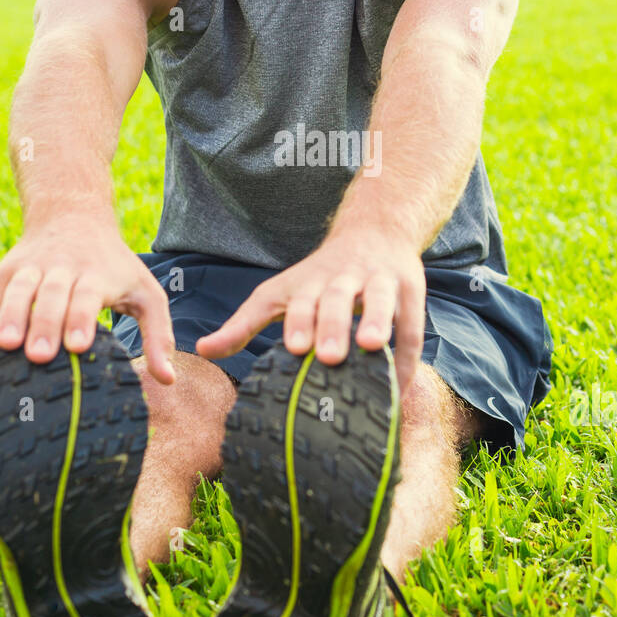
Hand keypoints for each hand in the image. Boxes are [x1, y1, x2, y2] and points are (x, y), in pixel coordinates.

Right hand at [0, 213, 175, 383]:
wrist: (74, 216)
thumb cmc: (116, 267)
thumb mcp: (146, 293)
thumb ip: (158, 334)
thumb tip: (168, 379)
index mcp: (97, 274)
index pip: (88, 295)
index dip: (81, 319)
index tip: (78, 346)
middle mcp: (63, 267)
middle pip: (51, 295)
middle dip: (44, 324)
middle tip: (40, 356)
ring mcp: (33, 266)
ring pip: (20, 289)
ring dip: (11, 316)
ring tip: (5, 345)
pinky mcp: (9, 269)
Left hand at [194, 227, 425, 397]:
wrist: (376, 230)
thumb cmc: (319, 276)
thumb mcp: (279, 293)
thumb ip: (243, 323)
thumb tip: (202, 350)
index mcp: (311, 281)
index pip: (302, 299)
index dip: (298, 321)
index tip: (294, 348)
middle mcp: (345, 277)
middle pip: (338, 297)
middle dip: (333, 324)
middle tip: (328, 356)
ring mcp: (381, 280)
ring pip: (380, 298)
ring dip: (377, 321)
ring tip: (371, 347)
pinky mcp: (411, 290)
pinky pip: (413, 324)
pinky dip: (408, 355)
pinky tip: (401, 385)